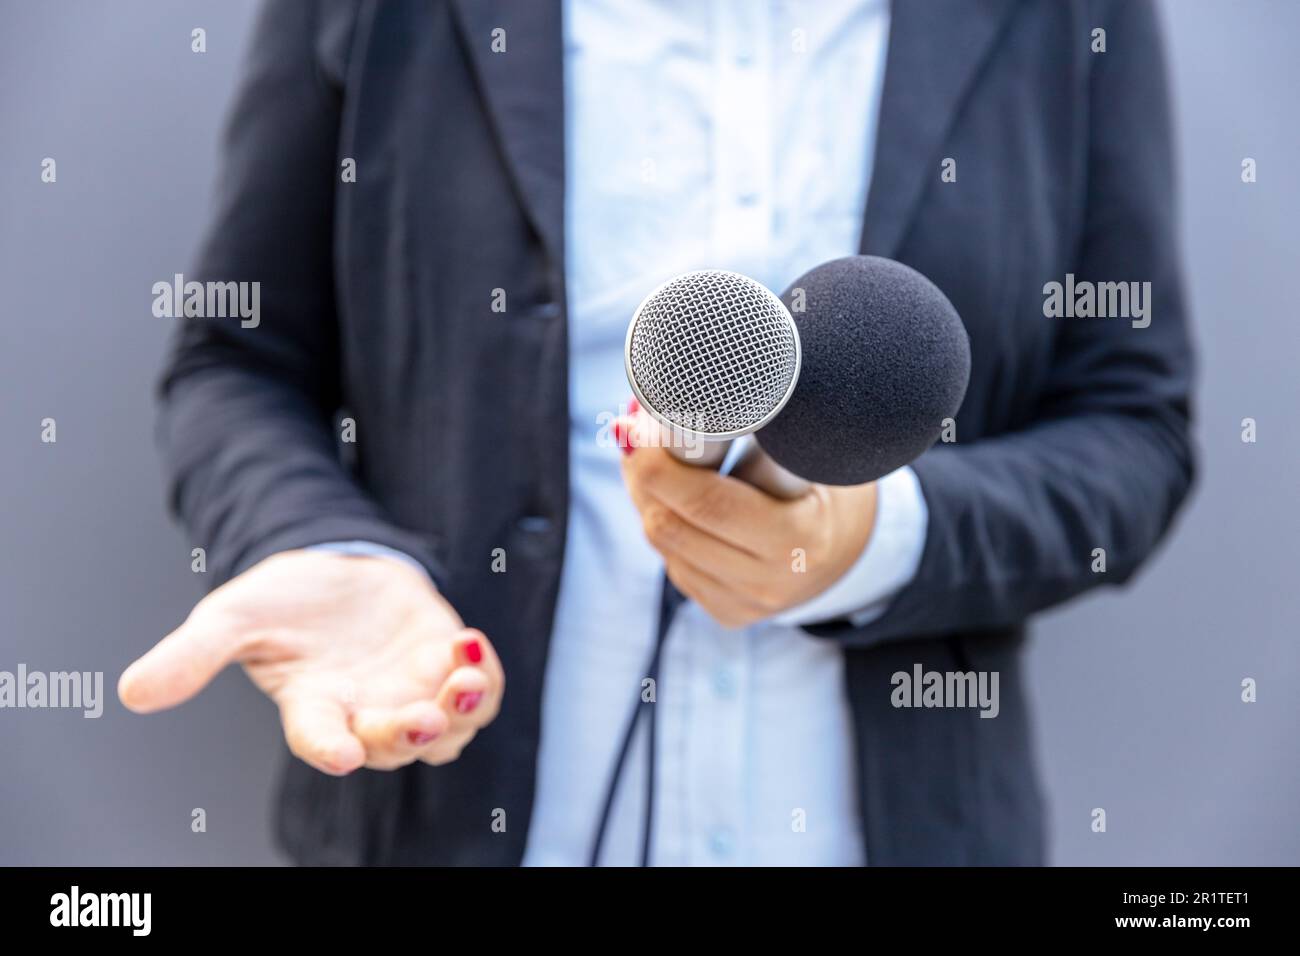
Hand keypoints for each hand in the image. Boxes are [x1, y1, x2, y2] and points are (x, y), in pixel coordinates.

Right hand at [118, 550, 503, 774]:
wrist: (336, 569)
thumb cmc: (282, 602)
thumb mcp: (230, 618)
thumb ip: (190, 657)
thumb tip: (129, 693)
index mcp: (314, 708)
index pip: (321, 739)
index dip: (329, 747)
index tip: (341, 753)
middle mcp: (367, 711)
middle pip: (392, 743)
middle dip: (407, 733)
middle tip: (420, 716)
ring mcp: (411, 690)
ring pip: (446, 730)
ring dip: (459, 712)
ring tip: (461, 681)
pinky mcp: (446, 662)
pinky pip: (477, 692)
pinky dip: (483, 678)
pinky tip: (472, 647)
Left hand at [614, 405, 877, 628]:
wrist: (854, 550)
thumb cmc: (824, 485)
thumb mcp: (805, 454)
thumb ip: (749, 431)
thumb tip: (662, 406)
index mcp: (798, 537)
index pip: (707, 502)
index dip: (661, 464)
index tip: (637, 427)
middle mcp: (771, 581)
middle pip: (670, 526)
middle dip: (642, 476)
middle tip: (632, 436)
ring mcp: (748, 603)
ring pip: (663, 545)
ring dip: (647, 499)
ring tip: (652, 461)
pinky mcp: (729, 613)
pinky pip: (674, 565)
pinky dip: (665, 526)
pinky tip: (673, 500)